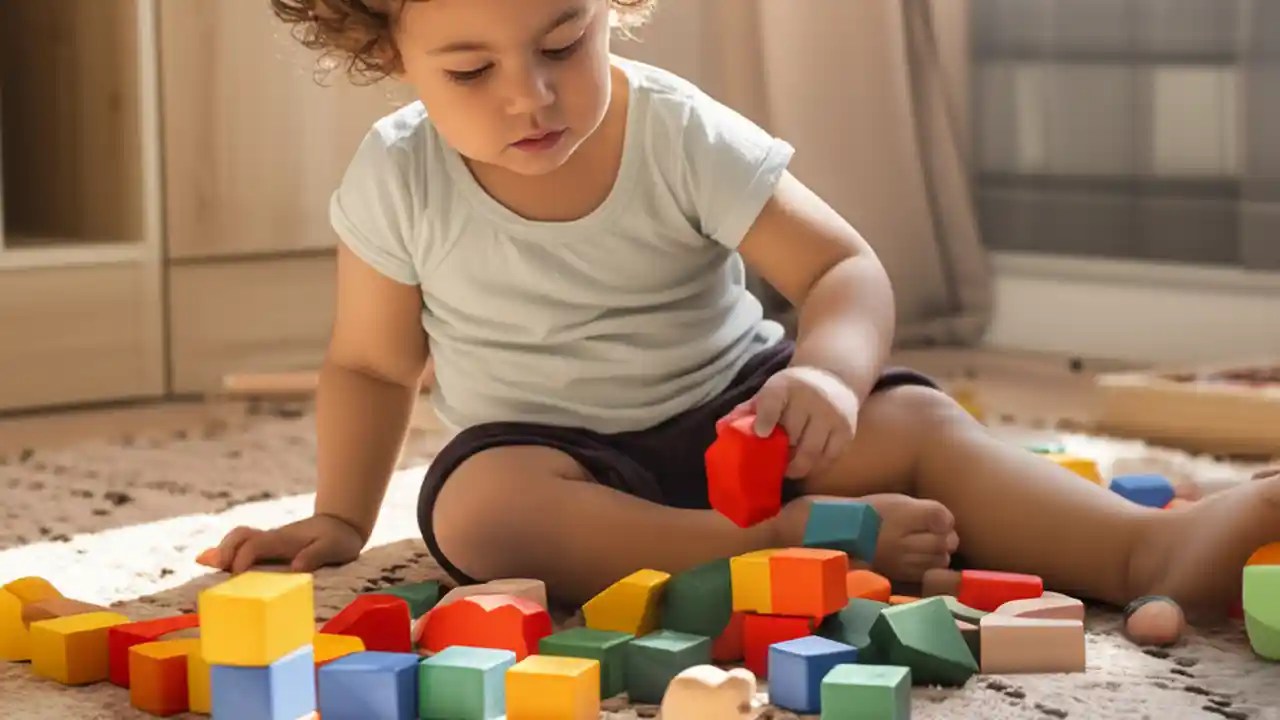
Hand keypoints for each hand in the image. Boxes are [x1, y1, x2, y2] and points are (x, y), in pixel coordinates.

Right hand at [203, 514, 364, 573]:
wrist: (341, 524)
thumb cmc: (337, 540)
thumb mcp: (333, 548)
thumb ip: (316, 555)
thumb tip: (295, 566)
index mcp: (283, 540)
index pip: (255, 545)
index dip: (242, 560)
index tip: (237, 579)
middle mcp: (271, 538)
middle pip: (238, 537)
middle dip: (223, 552)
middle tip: (213, 571)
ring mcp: (267, 541)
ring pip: (236, 539)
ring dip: (221, 551)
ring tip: (205, 566)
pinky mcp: (267, 547)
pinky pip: (241, 545)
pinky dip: (224, 552)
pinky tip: (205, 560)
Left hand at [726, 366, 858, 478]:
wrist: (833, 377)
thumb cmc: (793, 390)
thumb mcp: (770, 392)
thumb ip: (747, 410)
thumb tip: (721, 428)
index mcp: (786, 386)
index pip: (774, 402)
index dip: (767, 419)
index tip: (761, 434)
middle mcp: (812, 399)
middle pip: (792, 435)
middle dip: (779, 453)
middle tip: (769, 464)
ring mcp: (832, 416)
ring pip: (811, 452)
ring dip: (795, 466)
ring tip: (785, 469)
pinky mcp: (846, 431)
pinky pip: (828, 458)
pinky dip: (815, 467)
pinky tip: (806, 466)